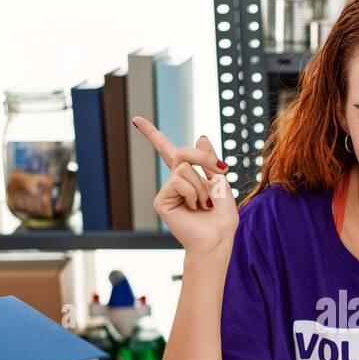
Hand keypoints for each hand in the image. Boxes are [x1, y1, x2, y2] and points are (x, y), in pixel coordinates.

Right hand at [131, 118, 237, 255]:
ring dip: (202, 186)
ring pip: (184, 169)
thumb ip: (209, 161)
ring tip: (204, 204)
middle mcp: (175, 182)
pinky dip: (193, 193)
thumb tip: (200, 136)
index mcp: (188, 177)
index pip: (168, 150)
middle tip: (221, 171)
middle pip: (184, 152)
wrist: (217, 239)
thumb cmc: (222, 217)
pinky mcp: (161, 200)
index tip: (136, 120)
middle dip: (205, 159)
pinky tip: (194, 208)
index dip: (152, 134)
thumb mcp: (221, 182)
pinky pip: (178, 182)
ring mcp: (167, 191)